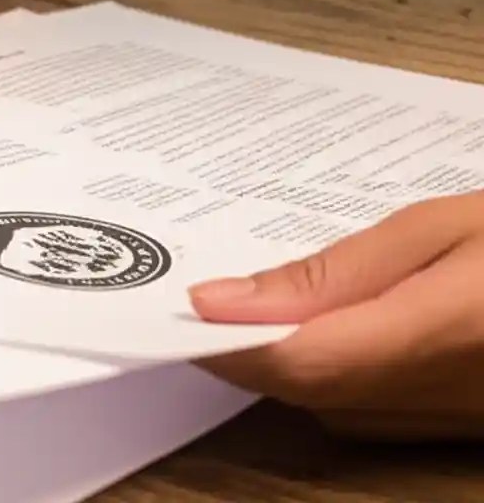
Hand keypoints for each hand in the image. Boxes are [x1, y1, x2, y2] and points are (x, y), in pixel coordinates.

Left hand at [188, 192, 483, 440]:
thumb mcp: (437, 227)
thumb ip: (334, 272)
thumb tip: (227, 301)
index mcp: (445, 331)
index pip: (306, 364)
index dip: (237, 344)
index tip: (195, 308)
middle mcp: (453, 396)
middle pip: (313, 393)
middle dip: (250, 351)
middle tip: (214, 302)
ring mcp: (461, 419)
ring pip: (336, 409)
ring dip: (289, 364)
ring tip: (266, 306)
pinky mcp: (465, 424)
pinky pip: (374, 412)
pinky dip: (334, 376)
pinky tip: (328, 329)